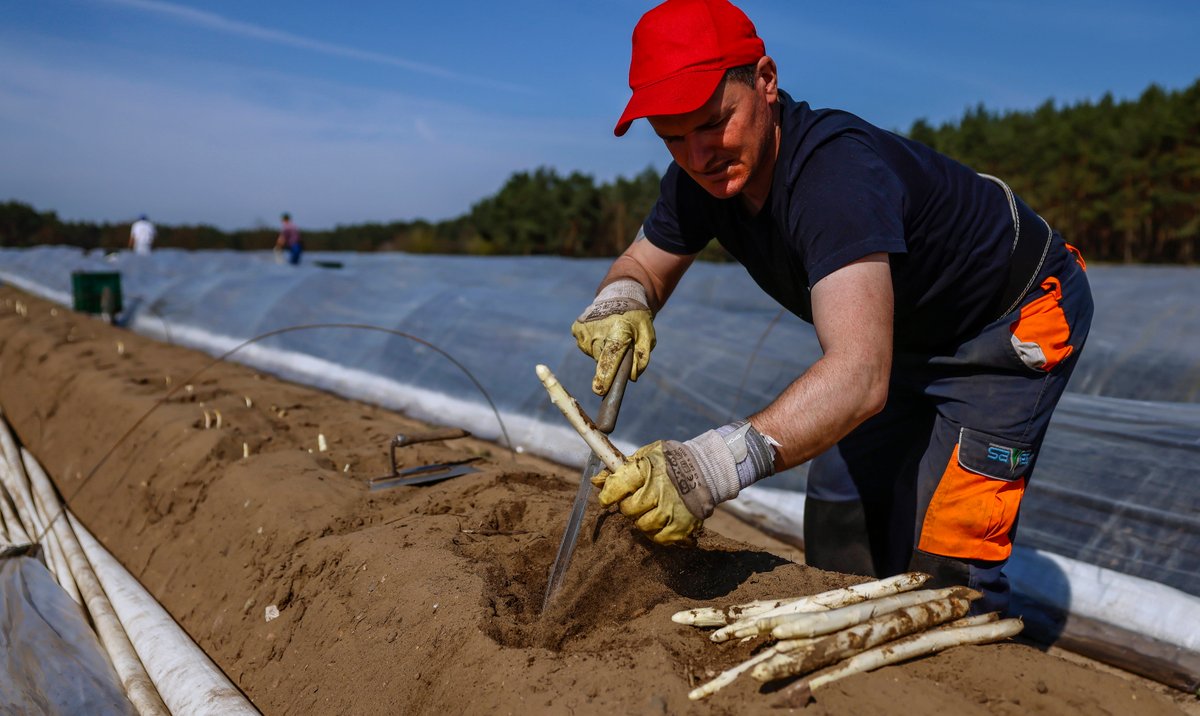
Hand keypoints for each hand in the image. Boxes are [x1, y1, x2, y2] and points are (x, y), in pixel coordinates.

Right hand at [572, 279, 654, 394]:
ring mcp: (584, 329)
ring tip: (611, 336)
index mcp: (617, 331)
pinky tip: (601, 332)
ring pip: (593, 353)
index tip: (599, 390)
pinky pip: (585, 346)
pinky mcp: (576, 328)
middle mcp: (598, 330)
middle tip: (619, 346)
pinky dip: (594, 344)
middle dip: (610, 361)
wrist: (620, 294)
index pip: (609, 359)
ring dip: (602, 351)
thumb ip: (642, 358)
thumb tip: (632, 377)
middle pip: (601, 360)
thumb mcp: (647, 336)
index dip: (605, 377)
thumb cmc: (637, 318)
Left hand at [591, 441, 705, 544]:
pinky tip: (661, 519)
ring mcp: (671, 510)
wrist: (705, 469)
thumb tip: (596, 481)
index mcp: (647, 469)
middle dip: (628, 506)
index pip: (617, 486)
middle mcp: (659, 491)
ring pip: (642, 526)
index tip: (607, 498)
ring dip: (642, 519)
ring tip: (651, 508)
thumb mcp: (645, 456)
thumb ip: (621, 469)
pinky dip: (657, 532)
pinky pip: (659, 538)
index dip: (608, 495)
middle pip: (628, 509)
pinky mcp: (682, 525)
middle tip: (638, 499)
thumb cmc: (669, 462)